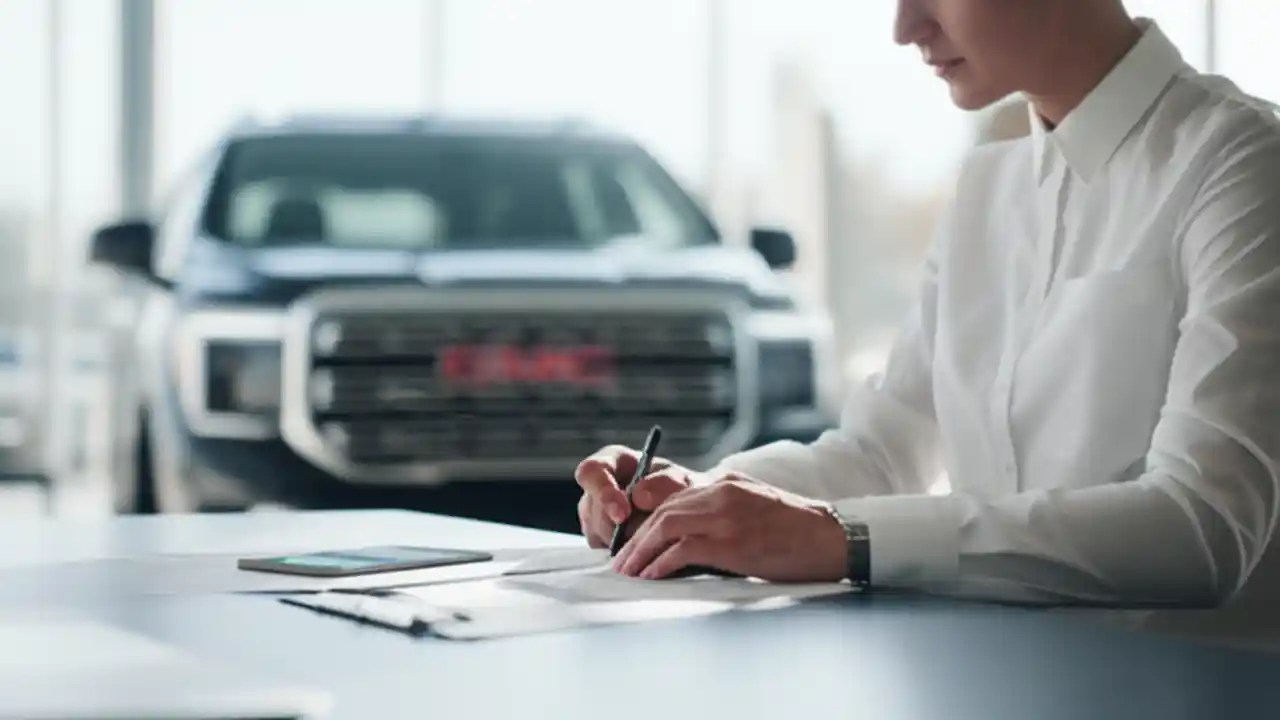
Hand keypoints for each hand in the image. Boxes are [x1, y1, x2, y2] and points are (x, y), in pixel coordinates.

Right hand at [574, 445, 707, 547]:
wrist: (688, 512)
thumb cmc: (682, 489)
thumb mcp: (681, 480)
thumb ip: (665, 483)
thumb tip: (640, 496)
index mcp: (614, 460)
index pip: (591, 471)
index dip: (602, 493)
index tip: (623, 515)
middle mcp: (599, 484)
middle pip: (590, 508)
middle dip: (614, 526)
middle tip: (641, 537)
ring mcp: (595, 510)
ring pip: (595, 531)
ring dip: (621, 540)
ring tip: (650, 537)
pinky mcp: (598, 534)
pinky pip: (602, 547)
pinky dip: (622, 551)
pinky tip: (641, 545)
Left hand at [612, 472, 847, 582]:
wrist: (832, 537)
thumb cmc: (795, 529)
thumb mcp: (754, 506)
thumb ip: (723, 511)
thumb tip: (689, 536)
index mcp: (725, 483)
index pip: (672, 496)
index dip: (646, 517)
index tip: (632, 538)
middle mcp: (721, 493)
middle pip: (663, 510)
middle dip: (636, 537)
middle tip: (622, 560)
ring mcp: (726, 516)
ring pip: (667, 526)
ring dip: (642, 550)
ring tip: (629, 571)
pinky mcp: (733, 542)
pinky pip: (684, 550)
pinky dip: (662, 563)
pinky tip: (652, 576)